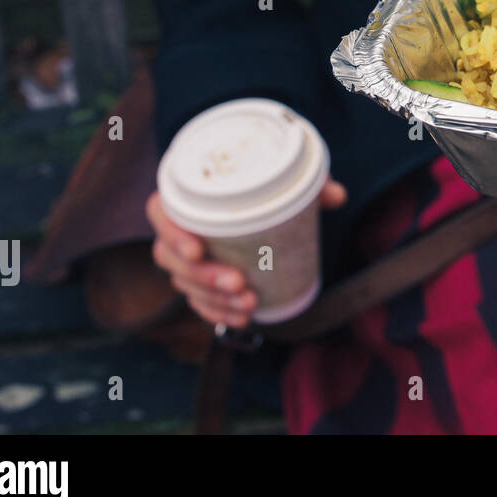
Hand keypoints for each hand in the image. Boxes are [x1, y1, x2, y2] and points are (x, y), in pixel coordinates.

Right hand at [147, 177, 346, 328]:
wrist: (264, 202)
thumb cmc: (269, 183)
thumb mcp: (290, 177)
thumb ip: (311, 182)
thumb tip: (337, 195)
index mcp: (188, 194)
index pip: (160, 211)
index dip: (172, 233)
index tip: (198, 250)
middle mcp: (179, 227)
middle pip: (169, 257)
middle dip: (203, 276)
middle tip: (238, 282)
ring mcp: (185, 258)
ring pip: (184, 283)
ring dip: (214, 298)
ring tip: (249, 303)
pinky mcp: (198, 280)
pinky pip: (198, 302)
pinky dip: (218, 313)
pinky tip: (242, 318)